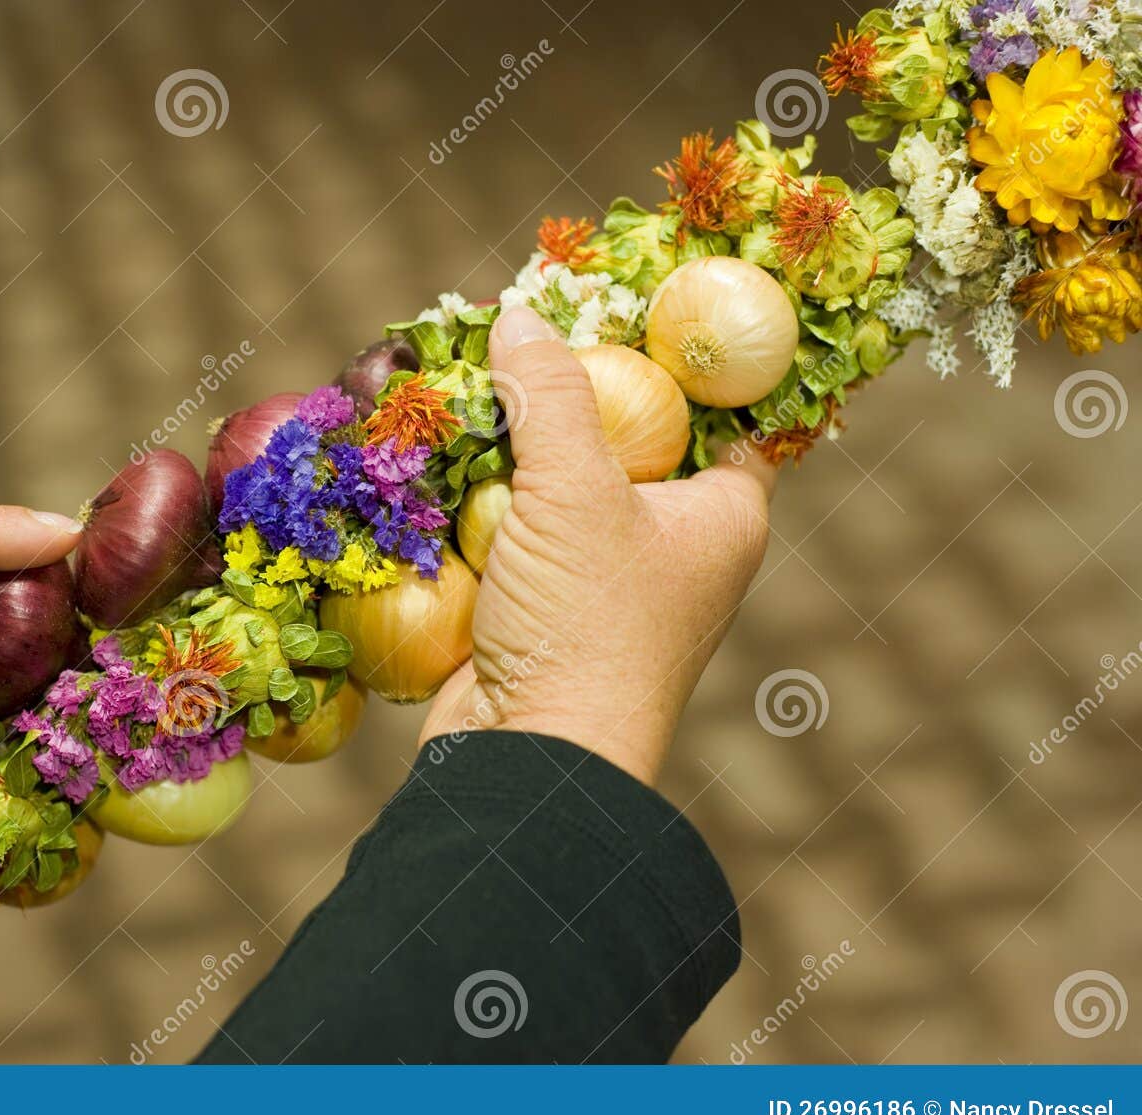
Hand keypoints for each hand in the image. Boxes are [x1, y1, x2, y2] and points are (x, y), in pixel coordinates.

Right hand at [421, 306, 774, 785]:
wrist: (530, 764)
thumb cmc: (587, 627)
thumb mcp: (575, 492)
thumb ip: (550, 395)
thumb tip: (520, 316)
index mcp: (721, 514)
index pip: (725, 408)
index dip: (683, 352)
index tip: (628, 298)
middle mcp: (673, 544)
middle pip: (629, 436)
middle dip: (573, 387)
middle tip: (526, 327)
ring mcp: (604, 578)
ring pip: (561, 481)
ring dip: (513, 441)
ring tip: (468, 375)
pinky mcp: (543, 605)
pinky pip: (516, 527)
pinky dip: (481, 494)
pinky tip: (441, 448)